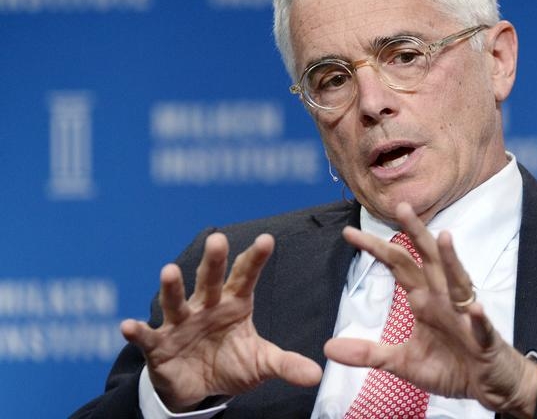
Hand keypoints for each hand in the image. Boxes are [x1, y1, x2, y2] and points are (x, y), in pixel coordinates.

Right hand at [120, 233, 322, 411]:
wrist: (198, 388)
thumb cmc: (230, 364)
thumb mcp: (261, 364)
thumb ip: (286, 365)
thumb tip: (317, 374)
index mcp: (234, 303)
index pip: (245, 277)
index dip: (255, 259)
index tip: (267, 240)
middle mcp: (206, 306)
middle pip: (210, 280)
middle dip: (213, 261)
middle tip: (218, 239)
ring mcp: (181, 323)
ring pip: (176, 301)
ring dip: (172, 287)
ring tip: (169, 270)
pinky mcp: (159, 345)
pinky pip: (147, 337)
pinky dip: (137, 331)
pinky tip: (129, 325)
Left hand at [324, 203, 536, 417]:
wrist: (488, 385)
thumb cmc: (450, 365)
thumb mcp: (402, 362)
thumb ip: (368, 353)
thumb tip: (328, 347)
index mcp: (423, 299)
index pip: (397, 265)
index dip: (376, 248)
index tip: (348, 233)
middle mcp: (444, 298)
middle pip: (428, 259)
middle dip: (416, 233)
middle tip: (401, 206)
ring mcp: (465, 315)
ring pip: (458, 283)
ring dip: (453, 261)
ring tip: (445, 238)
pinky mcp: (484, 339)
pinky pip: (481, 326)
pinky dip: (478, 317)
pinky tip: (476, 308)